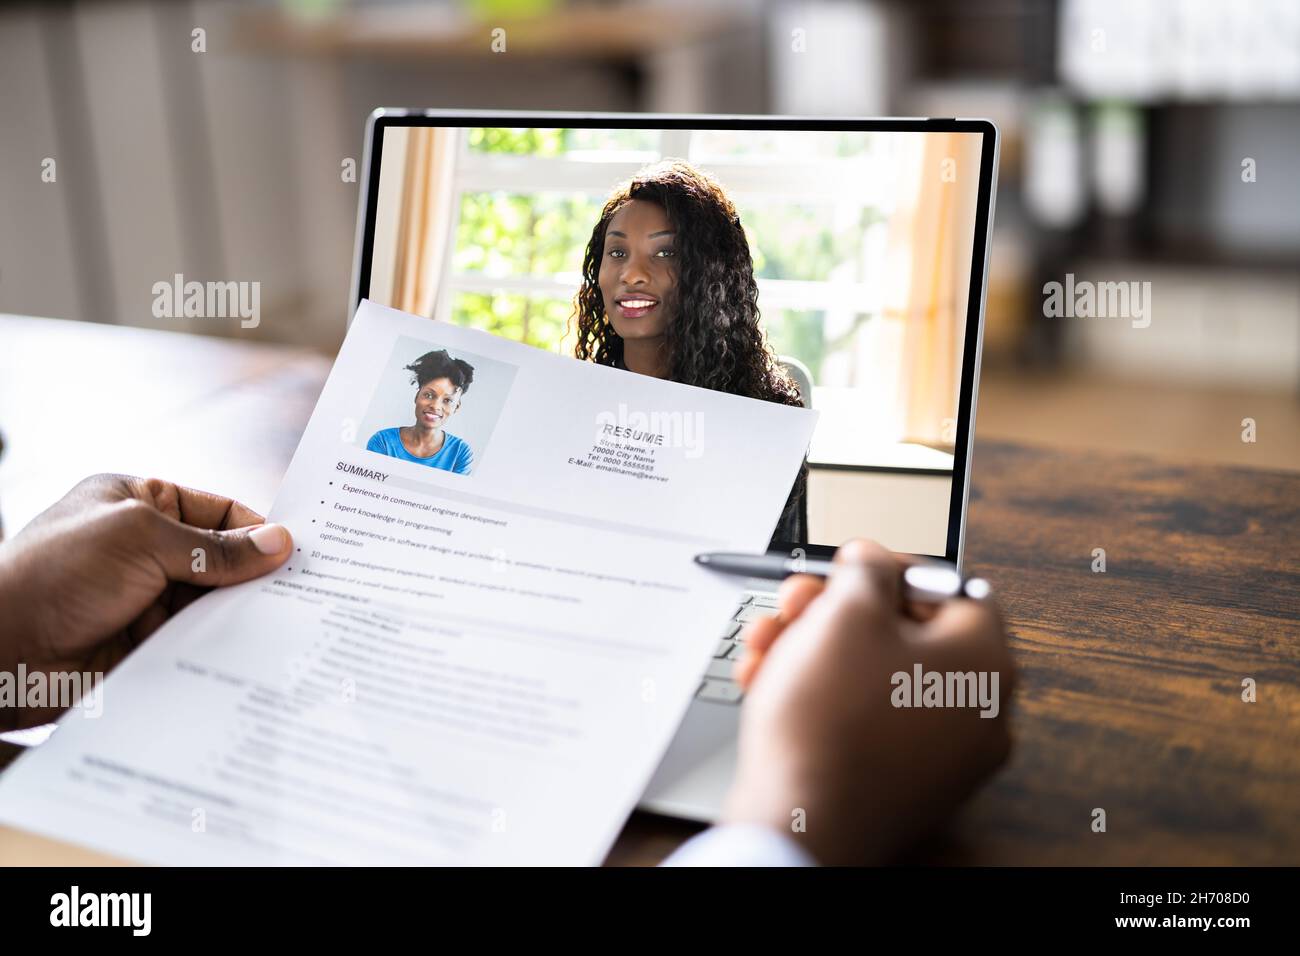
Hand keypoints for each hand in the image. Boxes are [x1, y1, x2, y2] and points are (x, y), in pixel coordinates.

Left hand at [0, 474, 291, 729]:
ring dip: (242, 615)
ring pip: (215, 605)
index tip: (301, 551)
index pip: (218, 512)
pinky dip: (223, 648)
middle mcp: (146, 550)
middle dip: (257, 576)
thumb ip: (212, 547)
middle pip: (223, 561)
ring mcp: (147, 600)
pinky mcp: (148, 646)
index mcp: (140, 504)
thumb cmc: (53, 575)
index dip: (258, 529)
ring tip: (291, 626)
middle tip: (311, 591)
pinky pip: (199, 643)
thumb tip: (280, 543)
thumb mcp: (139, 539)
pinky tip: (256, 655)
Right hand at [724, 540, 1016, 864]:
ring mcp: (943, 757)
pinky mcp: (903, 784)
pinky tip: (773, 685)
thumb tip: (874, 562)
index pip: (951, 589)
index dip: (892, 569)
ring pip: (876, 677)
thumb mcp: (846, 612)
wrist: (800, 821)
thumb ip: (867, 570)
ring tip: (767, 647)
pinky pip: (866, 721)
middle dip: (835, 611)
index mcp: (985, 662)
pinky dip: (823, 696)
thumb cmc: (830, 724)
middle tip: (796, 604)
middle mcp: (978, 713)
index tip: (849, 568)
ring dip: (816, 650)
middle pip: (905, 634)